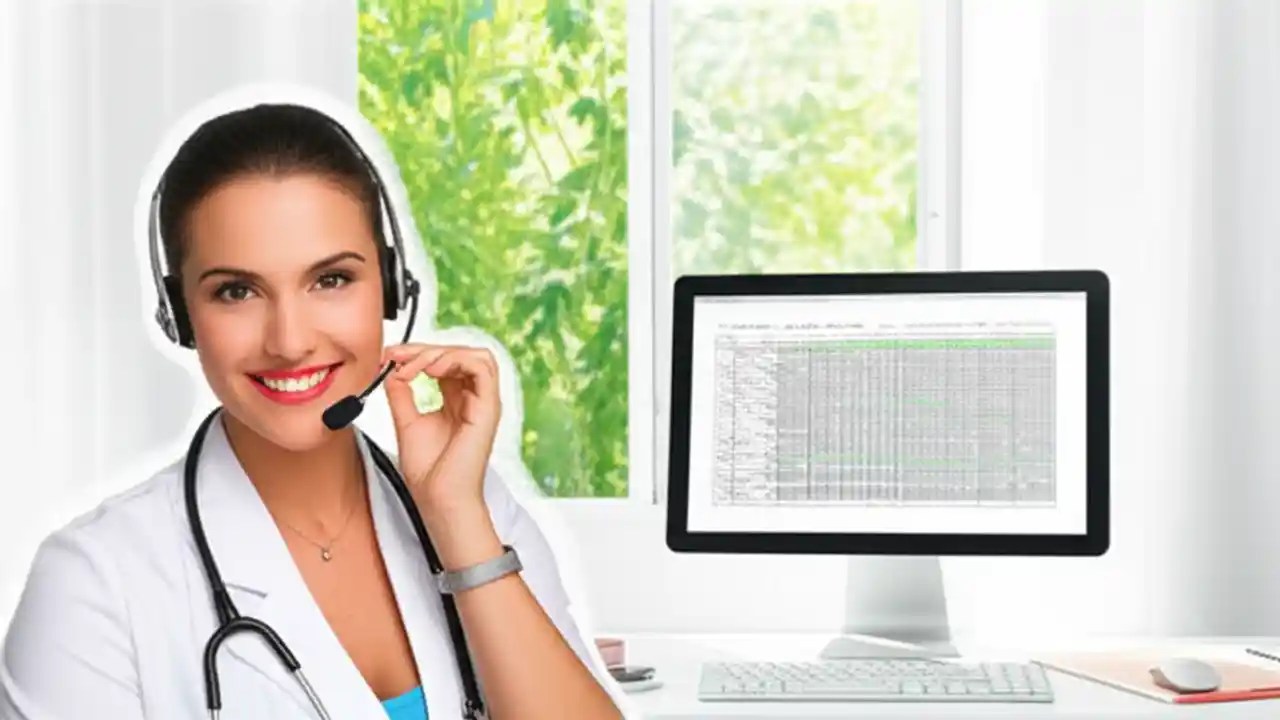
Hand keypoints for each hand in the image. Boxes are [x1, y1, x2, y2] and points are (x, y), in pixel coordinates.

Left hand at [382, 343, 501, 515]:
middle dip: (425, 349)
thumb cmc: (429, 471)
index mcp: (456, 401)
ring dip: (442, 352)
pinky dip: (455, 360)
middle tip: (396, 357)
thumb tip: (390, 368)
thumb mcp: (406, 421)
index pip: (445, 361)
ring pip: (475, 354)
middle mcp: (473, 398)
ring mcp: (483, 402)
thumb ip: (401, 393)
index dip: (418, 353)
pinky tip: (431, 370)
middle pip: (459, 353)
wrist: (438, 498)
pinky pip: (482, 367)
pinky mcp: (488, 408)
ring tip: (415, 365)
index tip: (390, 356)